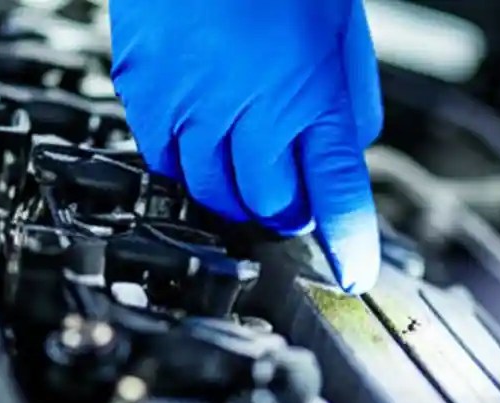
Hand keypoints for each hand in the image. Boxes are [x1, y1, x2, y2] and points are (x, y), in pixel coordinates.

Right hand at [110, 0, 383, 293]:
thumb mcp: (340, 31)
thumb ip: (348, 100)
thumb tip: (346, 153)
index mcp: (314, 92)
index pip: (337, 195)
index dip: (348, 245)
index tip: (354, 273)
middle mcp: (252, 107)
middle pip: (272, 207)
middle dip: (289, 213)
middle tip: (294, 199)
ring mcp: (191, 103)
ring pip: (213, 193)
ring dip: (239, 197)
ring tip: (249, 174)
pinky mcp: (145, 91)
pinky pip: (164, 160)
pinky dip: (189, 166)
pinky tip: (204, 144)